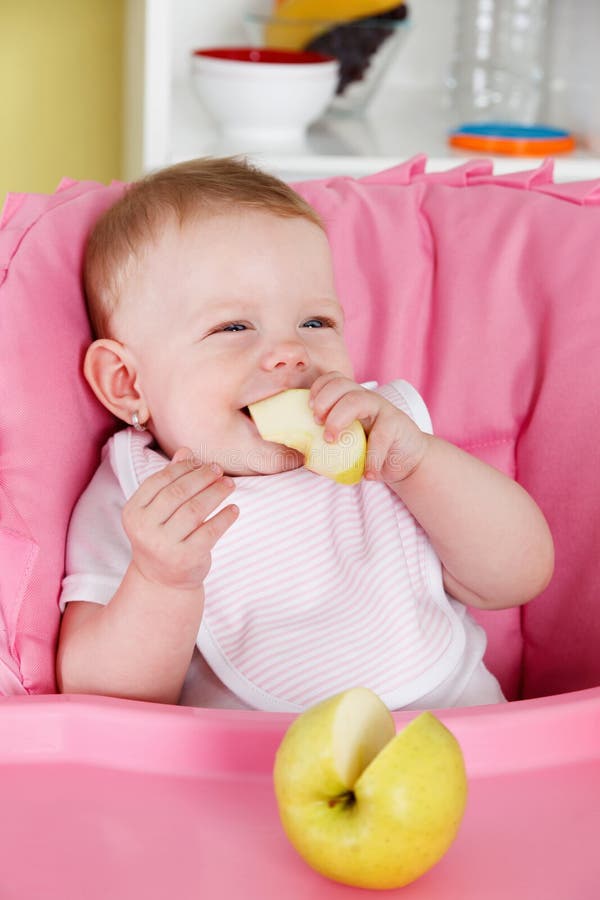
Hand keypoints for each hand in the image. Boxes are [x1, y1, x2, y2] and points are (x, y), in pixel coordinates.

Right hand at [121, 449, 237, 590]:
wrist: (163, 581)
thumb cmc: (163, 537)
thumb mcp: (159, 510)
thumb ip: (169, 481)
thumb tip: (186, 451)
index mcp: (133, 512)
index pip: (159, 480)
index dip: (183, 468)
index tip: (202, 461)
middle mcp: (144, 529)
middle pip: (178, 493)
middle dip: (202, 477)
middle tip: (219, 470)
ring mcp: (164, 545)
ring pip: (195, 510)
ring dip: (215, 493)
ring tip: (229, 484)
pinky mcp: (186, 558)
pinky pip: (210, 531)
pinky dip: (225, 517)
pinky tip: (234, 509)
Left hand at [309, 373, 428, 485]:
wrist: (408, 461)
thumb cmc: (372, 452)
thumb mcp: (348, 446)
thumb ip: (329, 445)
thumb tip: (303, 455)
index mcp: (352, 399)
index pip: (333, 380)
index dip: (318, 389)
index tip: (309, 409)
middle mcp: (366, 399)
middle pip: (341, 384)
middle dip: (324, 401)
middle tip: (317, 424)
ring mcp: (382, 409)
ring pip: (357, 401)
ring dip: (338, 419)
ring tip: (331, 441)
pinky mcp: (397, 424)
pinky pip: (381, 435)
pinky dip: (371, 457)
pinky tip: (367, 474)